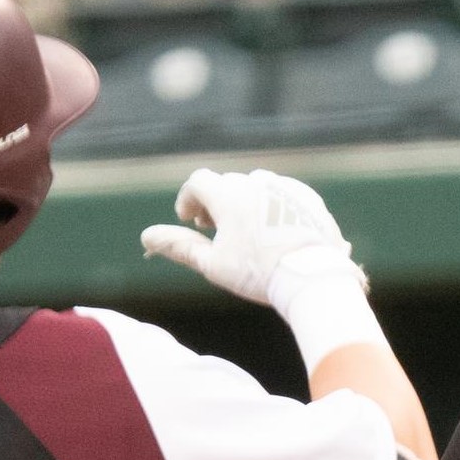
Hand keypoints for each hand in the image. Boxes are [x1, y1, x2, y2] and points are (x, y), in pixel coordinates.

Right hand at [142, 168, 366, 312]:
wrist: (312, 277)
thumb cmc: (258, 273)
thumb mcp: (213, 264)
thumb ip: (180, 247)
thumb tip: (147, 236)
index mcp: (229, 194)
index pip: (198, 181)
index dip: (189, 199)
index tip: (189, 220)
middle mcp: (257, 182)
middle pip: (226, 183)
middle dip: (215, 202)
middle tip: (213, 228)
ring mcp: (285, 187)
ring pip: (256, 187)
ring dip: (244, 202)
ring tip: (245, 230)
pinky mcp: (308, 198)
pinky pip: (282, 195)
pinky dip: (272, 208)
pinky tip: (274, 233)